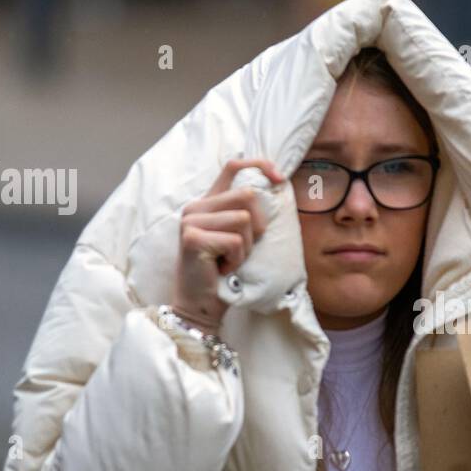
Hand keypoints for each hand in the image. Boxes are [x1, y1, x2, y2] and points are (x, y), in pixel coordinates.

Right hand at [171, 157, 283, 328]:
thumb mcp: (237, 237)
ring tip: (230, 260)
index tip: (279, 179)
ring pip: (244, 219)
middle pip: (247, 195)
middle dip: (257, 225)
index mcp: (207, 202)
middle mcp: (195, 206)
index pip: (233, 166)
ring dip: (246, 246)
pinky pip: (236, 241)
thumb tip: (276, 188)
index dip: (259, 165)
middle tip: (243, 248)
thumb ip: (246, 213)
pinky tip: (223, 269)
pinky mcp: (193, 238)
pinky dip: (237, 259)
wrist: (200, 305)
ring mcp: (191, 221)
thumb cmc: (222, 274)